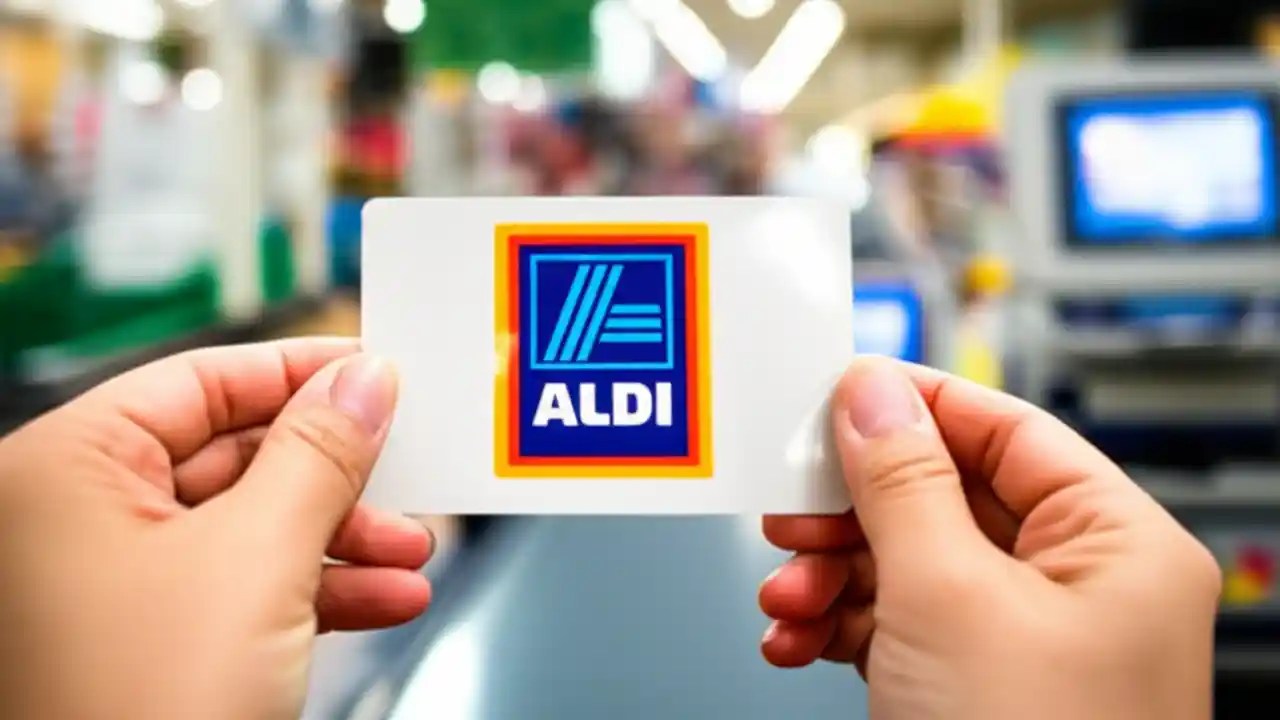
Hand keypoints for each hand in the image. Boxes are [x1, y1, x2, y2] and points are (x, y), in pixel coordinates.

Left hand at [0, 339, 431, 719]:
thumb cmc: (145, 711)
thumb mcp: (259, 559)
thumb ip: (320, 455)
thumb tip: (365, 379)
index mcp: (62, 474)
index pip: (197, 382)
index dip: (297, 372)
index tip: (374, 369)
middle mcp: (72, 523)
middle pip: (231, 457)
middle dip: (335, 477)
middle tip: (407, 464)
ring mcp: (108, 589)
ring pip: (247, 528)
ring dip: (341, 541)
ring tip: (412, 551)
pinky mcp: (148, 643)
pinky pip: (242, 588)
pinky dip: (317, 592)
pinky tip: (385, 598)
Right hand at [759, 358, 1219, 719]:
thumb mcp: (949, 598)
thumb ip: (902, 483)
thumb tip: (871, 393)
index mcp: (1114, 545)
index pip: (1007, 429)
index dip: (916, 404)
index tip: (838, 394)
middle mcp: (1076, 587)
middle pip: (943, 499)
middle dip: (853, 512)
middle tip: (791, 507)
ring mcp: (1020, 643)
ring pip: (906, 566)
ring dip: (831, 576)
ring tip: (786, 595)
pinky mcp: (970, 688)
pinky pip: (894, 626)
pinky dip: (837, 626)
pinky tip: (795, 638)